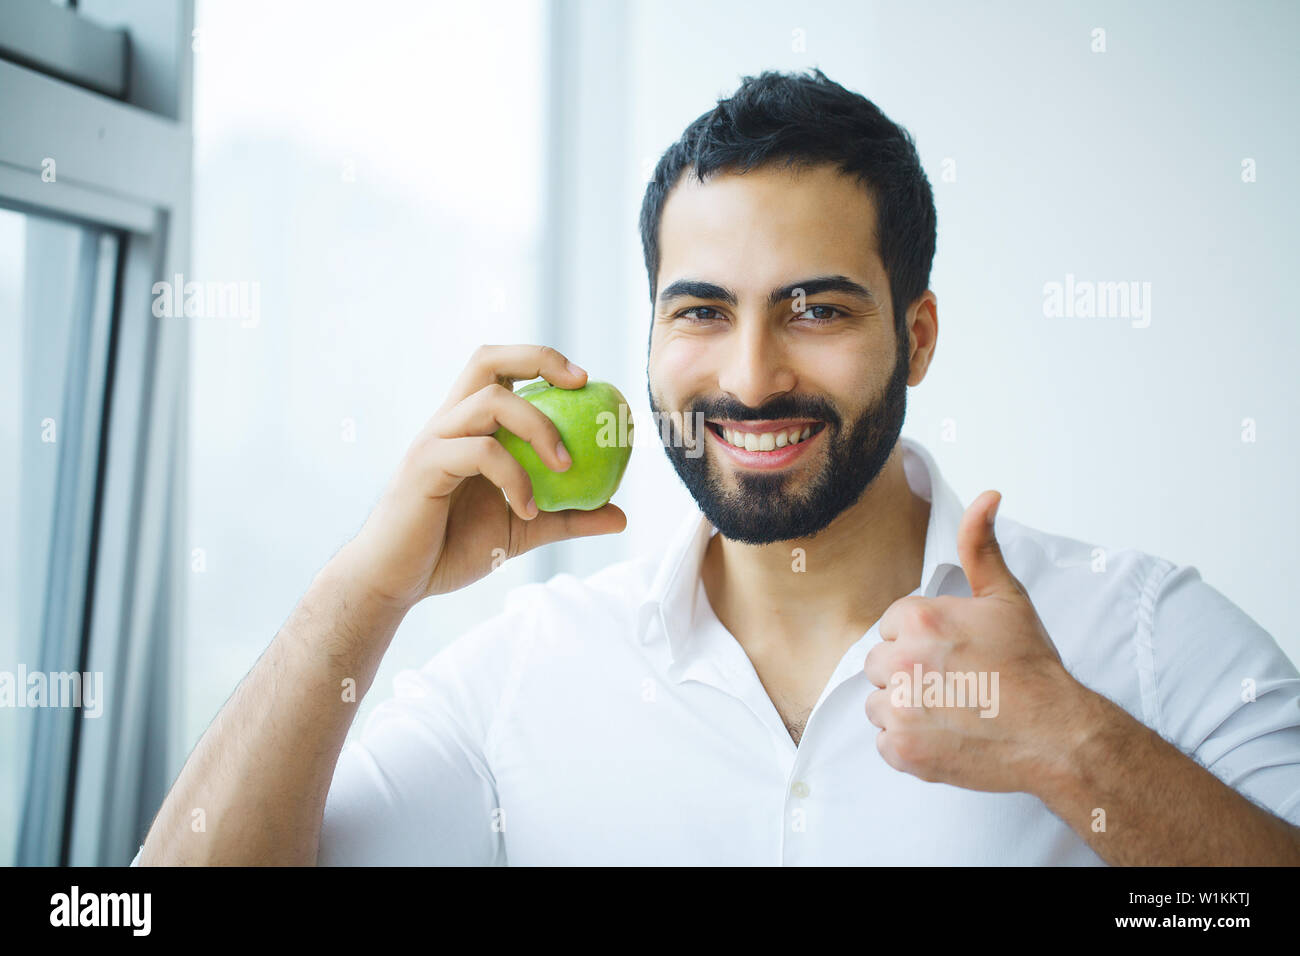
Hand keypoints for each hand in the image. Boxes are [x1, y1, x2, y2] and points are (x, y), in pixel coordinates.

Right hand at [333, 344, 626, 610]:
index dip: (543, 361)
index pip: (500, 369)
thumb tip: (620, 515)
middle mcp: (449, 422)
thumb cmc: (451, 548)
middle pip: (488, 359)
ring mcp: (434, 441)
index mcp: (469, 426)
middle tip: (581, 384)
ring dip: (538, 427)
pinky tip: (528, 510)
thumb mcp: (524, 530)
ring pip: (490, 401)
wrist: (397, 581)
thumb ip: (568, 518)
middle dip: (538, 358)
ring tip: (564, 467)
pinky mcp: (425, 466)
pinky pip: (480, 453)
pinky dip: (515, 477)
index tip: (587, 381)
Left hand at [862, 491, 1086, 793]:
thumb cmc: (1030, 667)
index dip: (921, 640)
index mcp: (918, 618)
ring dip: (904, 708)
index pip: (890, 626)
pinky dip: (908, 742)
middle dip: (908, 672)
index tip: (952, 654)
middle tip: (953, 683)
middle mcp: (901, 661)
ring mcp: (899, 709)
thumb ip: (981, 545)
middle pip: (879, 664)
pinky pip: (884, 741)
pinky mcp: (901, 750)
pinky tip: (944, 734)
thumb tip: (986, 497)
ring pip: (877, 702)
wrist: (1055, 734)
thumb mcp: (1006, 597)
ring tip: (950, 709)